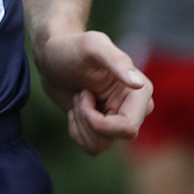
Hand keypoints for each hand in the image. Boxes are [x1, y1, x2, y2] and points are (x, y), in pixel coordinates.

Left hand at [33, 28, 153, 154]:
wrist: (53, 57)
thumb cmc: (71, 47)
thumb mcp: (92, 46)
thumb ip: (117, 61)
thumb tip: (139, 85)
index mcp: (141, 91)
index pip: (128, 128)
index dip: (99, 122)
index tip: (83, 95)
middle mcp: (136, 108)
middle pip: (115, 138)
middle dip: (88, 120)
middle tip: (80, 94)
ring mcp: (120, 120)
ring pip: (102, 146)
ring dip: (81, 124)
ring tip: (79, 98)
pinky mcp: (104, 129)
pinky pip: (93, 148)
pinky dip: (77, 131)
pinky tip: (75, 109)